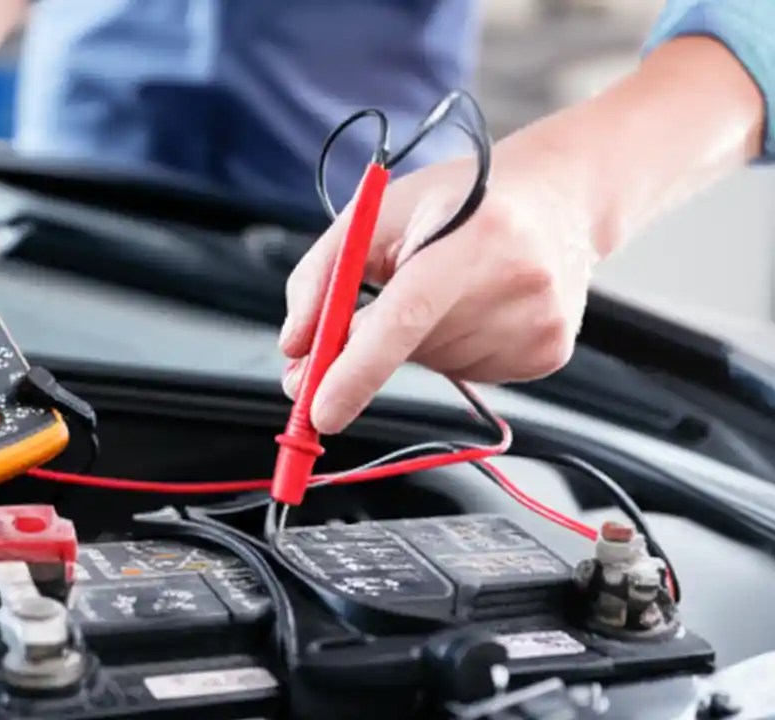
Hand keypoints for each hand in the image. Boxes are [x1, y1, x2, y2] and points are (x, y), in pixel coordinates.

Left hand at [279, 134, 601, 433]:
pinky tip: (474, 306)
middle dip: (372, 346)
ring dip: (419, 341)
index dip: (356, 372)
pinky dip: (452, 349)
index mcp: (475, 236)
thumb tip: (295, 346)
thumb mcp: (377, 213)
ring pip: (435, 366)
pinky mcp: (549, 353)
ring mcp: (540, 324)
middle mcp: (518, 283)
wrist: (558, 198)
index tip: (318, 410)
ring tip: (449, 286)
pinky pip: (468, 374)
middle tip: (368, 312)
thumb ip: (322, 274)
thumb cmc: (459, 199)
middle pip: (411, 350)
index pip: (403, 321)